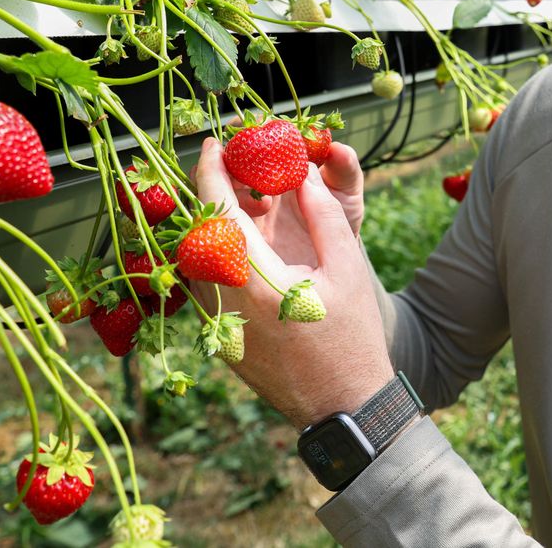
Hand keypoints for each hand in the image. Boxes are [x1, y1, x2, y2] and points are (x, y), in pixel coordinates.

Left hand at [191, 137, 392, 428]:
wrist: (344, 407)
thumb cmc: (352, 337)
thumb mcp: (346, 269)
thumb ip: (323, 215)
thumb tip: (301, 176)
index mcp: (254, 279)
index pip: (218, 212)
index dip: (210, 171)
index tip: (213, 144)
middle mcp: (224, 302)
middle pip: (199, 232)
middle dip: (213, 193)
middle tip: (237, 168)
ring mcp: (218, 326)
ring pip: (198, 260)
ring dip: (216, 226)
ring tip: (249, 205)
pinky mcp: (221, 341)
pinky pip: (207, 286)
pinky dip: (220, 257)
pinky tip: (249, 247)